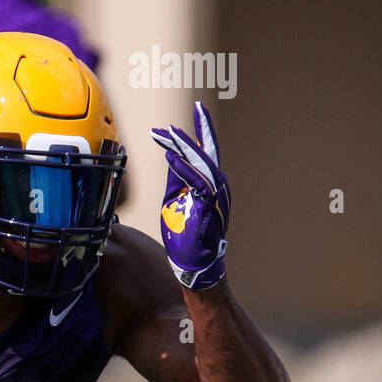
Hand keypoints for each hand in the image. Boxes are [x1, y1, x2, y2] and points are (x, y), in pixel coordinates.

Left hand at [150, 101, 230, 289]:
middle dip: (190, 134)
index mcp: (209, 183)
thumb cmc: (184, 235)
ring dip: (184, 147)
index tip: (164, 129)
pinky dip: (183, 168)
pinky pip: (197, 181)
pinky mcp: (210, 205)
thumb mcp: (173, 201)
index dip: (186, 138)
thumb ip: (175, 179)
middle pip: (203, 153)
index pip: (200, 153)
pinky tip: (170, 156)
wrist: (194, 263)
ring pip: (201, 163)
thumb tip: (170, 156)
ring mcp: (216, 194)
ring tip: (168, 133)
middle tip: (180, 118)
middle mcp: (216, 185)